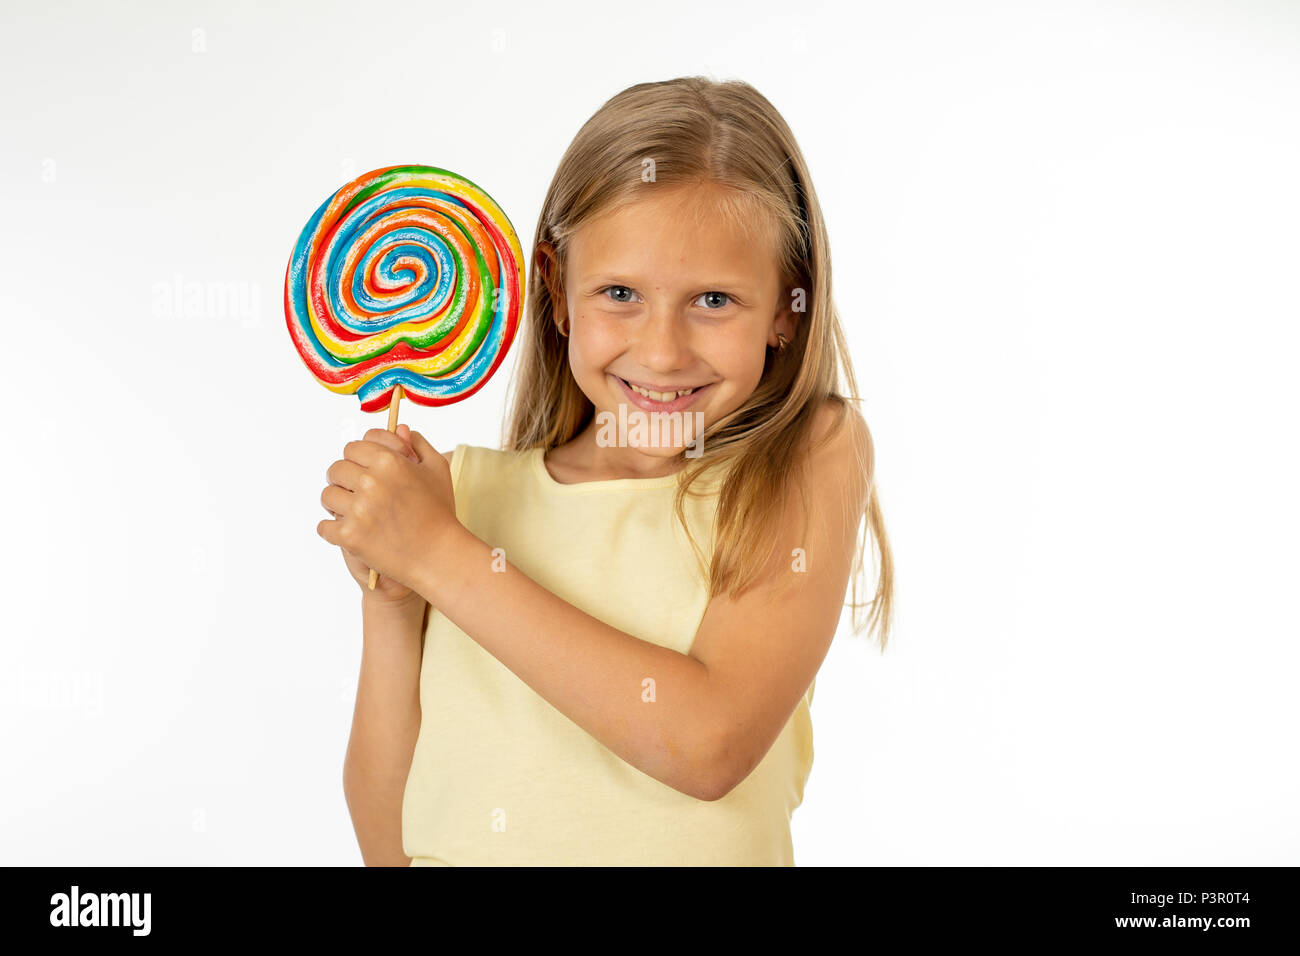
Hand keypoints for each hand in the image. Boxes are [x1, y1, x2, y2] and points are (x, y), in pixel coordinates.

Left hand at [317, 423, 457, 597]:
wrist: (439, 556)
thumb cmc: (440, 513)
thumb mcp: (437, 469)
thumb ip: (417, 444)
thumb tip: (399, 429)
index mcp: (389, 461)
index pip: (354, 447)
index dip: (360, 457)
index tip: (366, 468)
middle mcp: (370, 481)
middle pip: (336, 469)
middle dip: (346, 479)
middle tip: (360, 493)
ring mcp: (358, 510)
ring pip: (327, 496)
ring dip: (338, 503)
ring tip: (355, 512)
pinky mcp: (350, 535)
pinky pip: (324, 526)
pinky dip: (333, 530)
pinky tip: (351, 531)